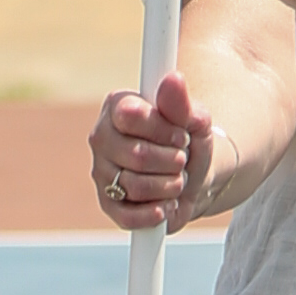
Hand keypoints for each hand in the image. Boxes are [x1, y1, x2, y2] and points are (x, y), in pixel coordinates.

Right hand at [94, 72, 219, 228]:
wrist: (194, 176)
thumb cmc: (189, 141)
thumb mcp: (194, 119)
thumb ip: (182, 102)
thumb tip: (173, 79)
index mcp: (118, 106)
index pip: (132, 116)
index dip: (164, 131)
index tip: (182, 136)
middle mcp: (102, 137)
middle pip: (137, 156)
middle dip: (172, 162)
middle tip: (181, 158)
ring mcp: (101, 171)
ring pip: (135, 186)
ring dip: (169, 186)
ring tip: (175, 179)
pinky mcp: (107, 204)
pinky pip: (128, 215)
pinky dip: (155, 213)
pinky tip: (165, 205)